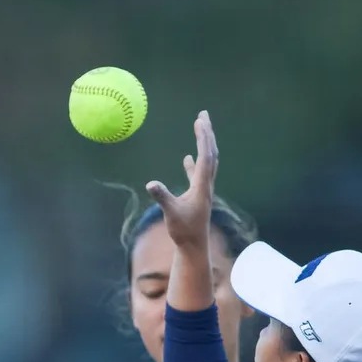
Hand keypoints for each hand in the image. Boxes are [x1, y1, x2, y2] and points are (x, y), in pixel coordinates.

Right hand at [145, 110, 218, 249]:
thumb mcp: (171, 213)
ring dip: (205, 144)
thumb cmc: (183, 231)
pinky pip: (198, 174)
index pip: (204, 156)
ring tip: (201, 129)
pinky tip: (188, 157)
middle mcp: (206, 184)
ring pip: (207, 161)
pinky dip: (195, 162)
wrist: (194, 246)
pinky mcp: (197, 196)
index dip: (202, 137)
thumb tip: (150, 183)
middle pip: (210, 153)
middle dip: (207, 133)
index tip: (200, 121)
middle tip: (203, 115)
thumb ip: (162, 197)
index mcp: (201, 185)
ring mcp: (203, 189)